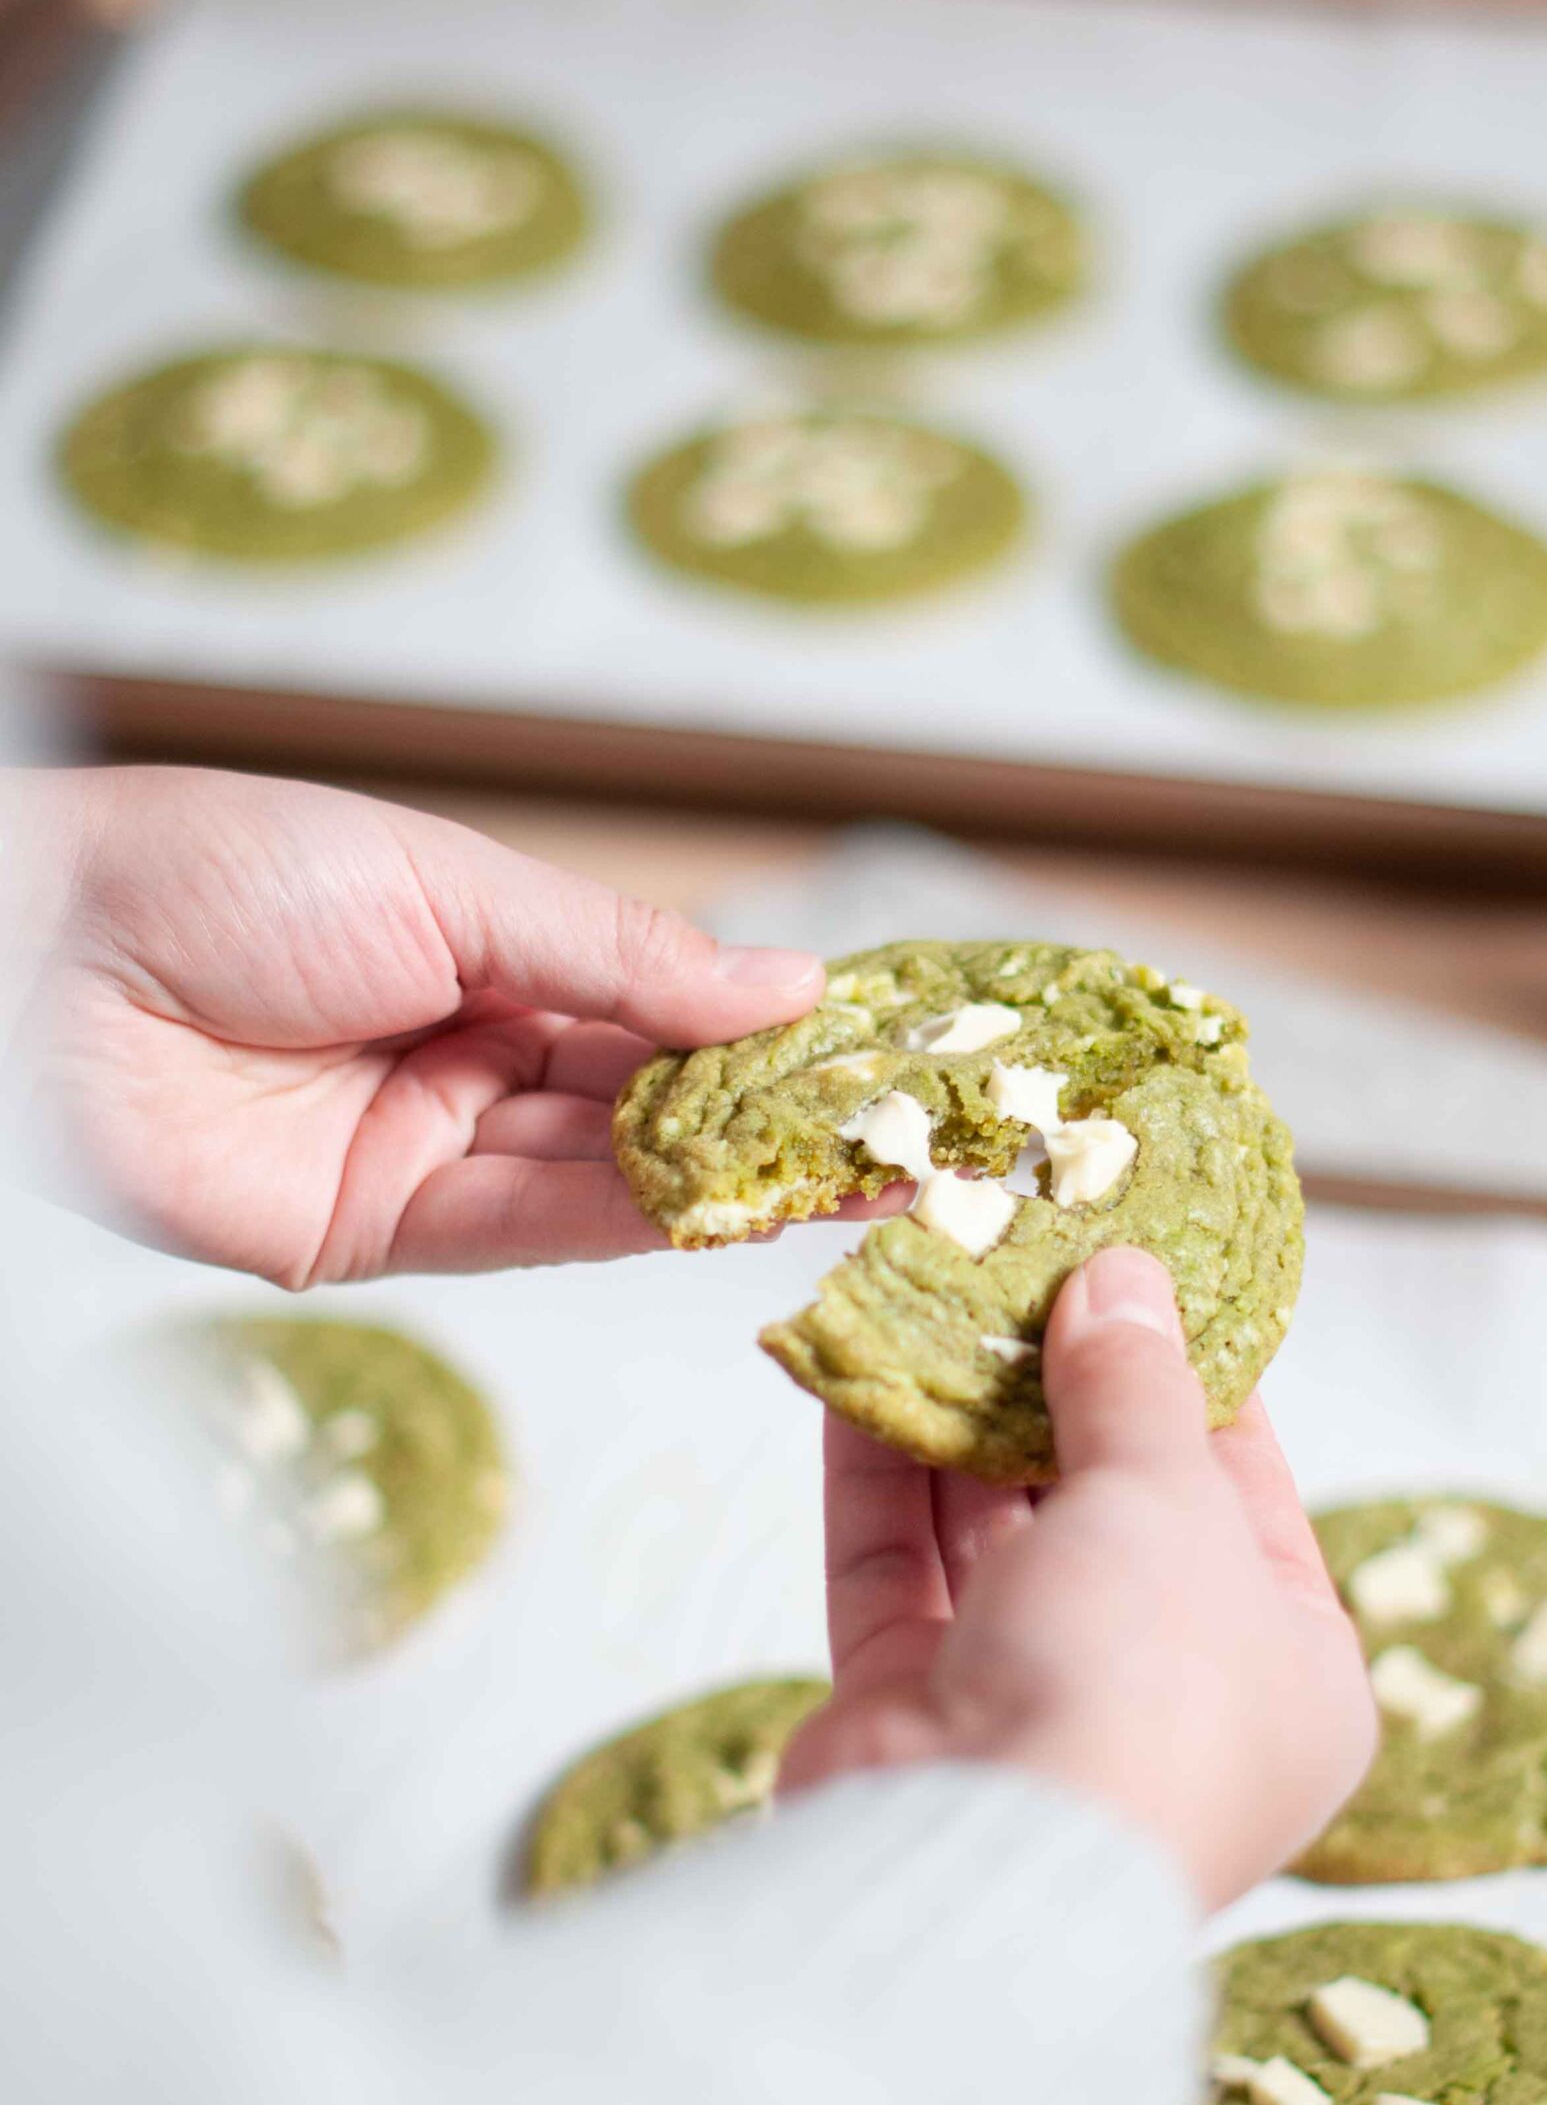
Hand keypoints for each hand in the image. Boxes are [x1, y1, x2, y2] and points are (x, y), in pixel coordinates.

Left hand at [9, 764, 823, 1284]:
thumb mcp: (453, 884)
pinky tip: (732, 1205)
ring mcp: (423, 1149)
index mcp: (483, 950)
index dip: (765, 1028)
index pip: (655, 1003)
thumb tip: (787, 983)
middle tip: (902, 1127)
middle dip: (769, 1119)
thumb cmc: (223, 870)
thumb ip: (621, 955)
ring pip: (604, 1176)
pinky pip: (527, 1229)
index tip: (879, 1044)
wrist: (42, 959)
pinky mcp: (374, 1233)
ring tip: (853, 1170)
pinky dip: (630, 1221)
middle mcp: (464, 1056)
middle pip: (644, 1103)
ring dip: (726, 1180)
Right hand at [781, 1247, 1374, 1909]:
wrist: (985, 1863)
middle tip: (1012, 1259)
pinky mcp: (914, 1714)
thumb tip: (1122, 1277)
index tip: (1136, 1268)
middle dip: (1051, 1382)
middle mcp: (1167, 1692)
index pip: (1243, 1487)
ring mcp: (1032, 1706)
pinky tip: (851, 1367)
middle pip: (1105, 1501)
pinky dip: (877, 1473)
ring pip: (989, 1530)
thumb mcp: (1170, 1499)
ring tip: (922, 1287)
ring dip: (953, 1412)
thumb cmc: (1142, 1683)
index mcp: (1289, 1668)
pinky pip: (898, 1570)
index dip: (1187, 1371)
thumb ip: (1135, 1382)